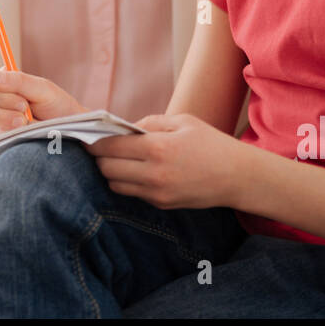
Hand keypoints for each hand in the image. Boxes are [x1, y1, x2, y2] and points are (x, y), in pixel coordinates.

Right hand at [0, 69, 85, 136]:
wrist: (70, 130)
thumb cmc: (56, 105)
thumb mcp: (41, 89)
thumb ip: (17, 81)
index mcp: (3, 84)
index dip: (0, 95)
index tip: (23, 104)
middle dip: (3, 112)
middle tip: (25, 118)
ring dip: (8, 124)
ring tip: (28, 126)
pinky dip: (11, 136)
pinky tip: (24, 135)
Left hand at [86, 113, 242, 209]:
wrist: (237, 177)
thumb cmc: (211, 143)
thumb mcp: (181, 121)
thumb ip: (148, 122)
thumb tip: (121, 128)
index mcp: (158, 148)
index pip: (110, 147)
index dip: (93, 141)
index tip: (87, 136)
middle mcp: (154, 174)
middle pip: (106, 168)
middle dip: (99, 157)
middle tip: (99, 146)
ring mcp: (157, 193)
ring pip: (114, 184)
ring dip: (111, 171)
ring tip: (118, 158)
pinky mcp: (161, 204)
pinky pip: (131, 193)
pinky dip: (127, 182)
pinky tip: (135, 170)